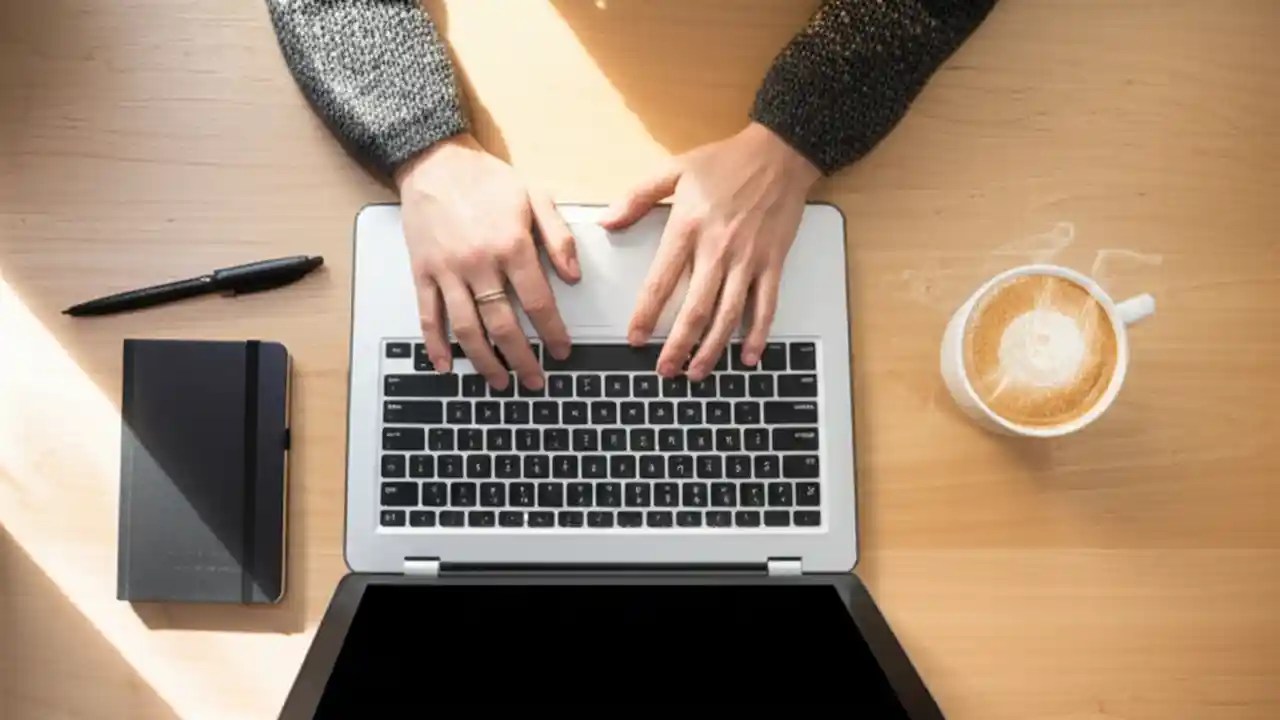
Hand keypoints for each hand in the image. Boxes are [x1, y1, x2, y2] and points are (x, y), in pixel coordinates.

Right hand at [395, 134, 579, 390]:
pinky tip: (447, 366)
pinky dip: (436, 345)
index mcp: (511, 245)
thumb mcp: (535, 195)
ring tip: (499, 382)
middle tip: (534, 381)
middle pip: (503, 325)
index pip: (538, 302)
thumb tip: (574, 275)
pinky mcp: (422, 272)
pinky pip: (428, 316)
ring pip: (467, 328)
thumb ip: (559, 236)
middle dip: (522, 359)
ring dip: (484, 361)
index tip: (561, 352)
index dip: (552, 332)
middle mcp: (479, 263)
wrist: (434, 160)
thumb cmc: (486, 179)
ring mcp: (447, 271)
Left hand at [599, 122, 820, 380]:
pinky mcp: (773, 263)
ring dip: (711, 349)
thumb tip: (607, 222)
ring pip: (728, 315)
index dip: (646, 314)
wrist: (779, 154)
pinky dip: (758, 335)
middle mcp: (718, 249)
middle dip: (677, 346)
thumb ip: (637, 197)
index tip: (634, 339)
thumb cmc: (727, 161)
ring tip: (696, 373)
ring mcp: (748, 259)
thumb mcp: (674, 169)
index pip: (661, 281)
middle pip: (695, 309)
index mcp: (688, 227)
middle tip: (664, 370)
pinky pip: (765, 306)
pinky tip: (747, 357)